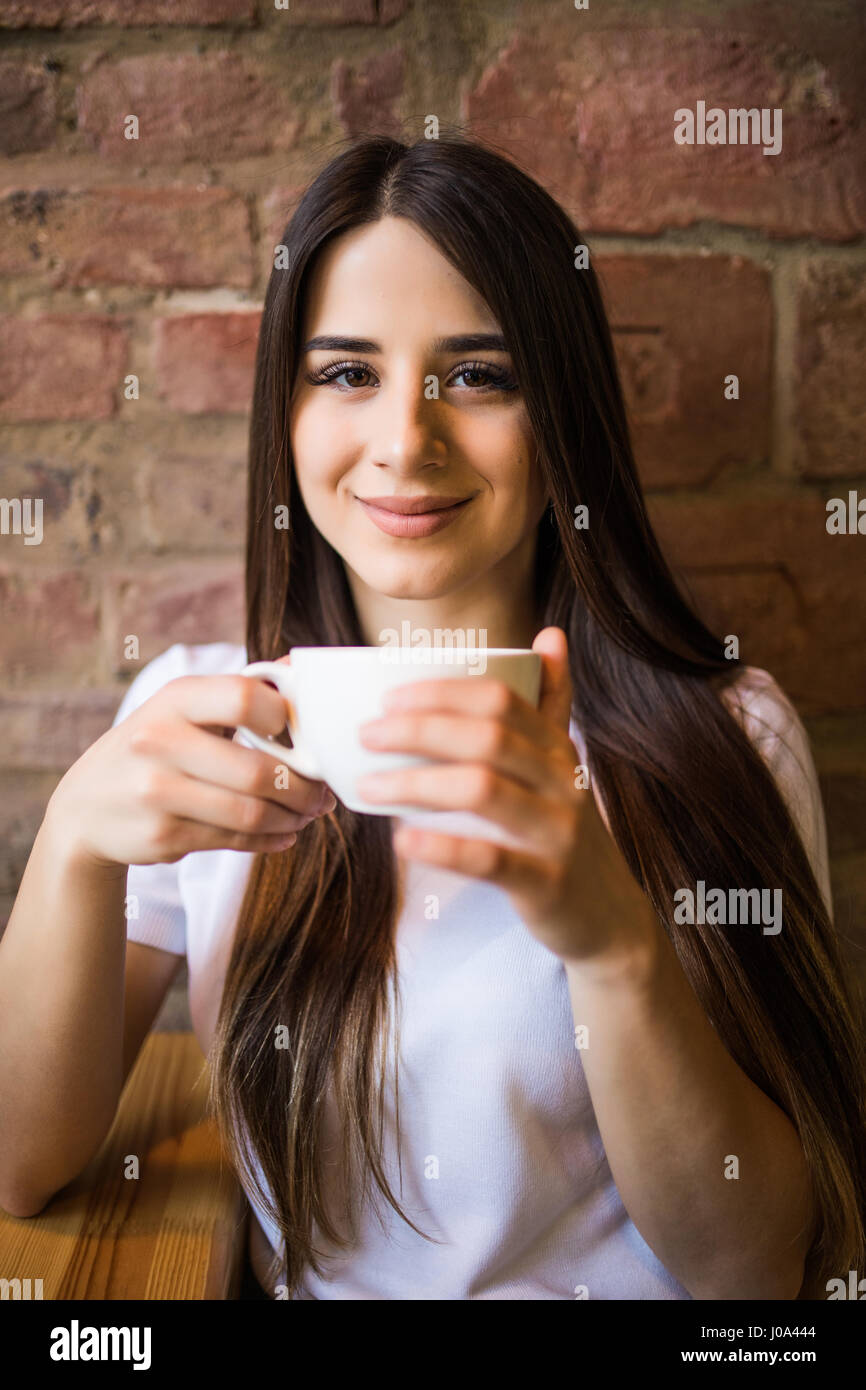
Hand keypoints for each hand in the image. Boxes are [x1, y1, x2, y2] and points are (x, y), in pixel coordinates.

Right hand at [49, 653, 336, 870]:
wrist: (86, 807)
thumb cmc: (155, 748)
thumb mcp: (182, 708)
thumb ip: (238, 691)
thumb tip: (296, 665)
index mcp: (175, 699)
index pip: (246, 698)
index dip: (286, 718)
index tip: (301, 736)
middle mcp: (160, 741)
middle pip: (259, 771)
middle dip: (305, 788)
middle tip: (322, 794)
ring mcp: (157, 792)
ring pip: (251, 813)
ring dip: (293, 818)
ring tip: (307, 814)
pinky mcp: (161, 836)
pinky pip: (234, 841)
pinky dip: (271, 840)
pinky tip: (284, 833)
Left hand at [356, 627, 658, 969]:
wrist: (609, 917)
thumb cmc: (565, 834)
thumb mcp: (563, 768)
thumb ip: (552, 704)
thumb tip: (549, 634)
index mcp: (558, 750)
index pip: (502, 700)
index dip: (442, 692)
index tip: (390, 697)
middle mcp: (564, 784)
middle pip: (489, 737)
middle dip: (420, 729)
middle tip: (368, 735)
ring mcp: (558, 834)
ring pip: (483, 790)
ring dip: (416, 783)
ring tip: (369, 785)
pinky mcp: (547, 884)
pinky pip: (491, 861)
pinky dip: (442, 847)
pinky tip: (401, 840)